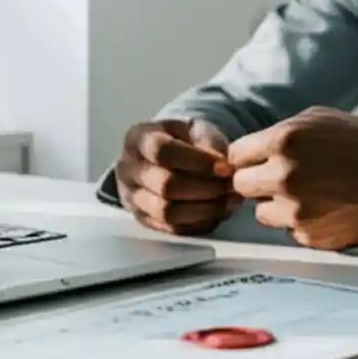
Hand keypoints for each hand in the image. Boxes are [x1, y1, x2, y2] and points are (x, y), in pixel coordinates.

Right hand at [116, 119, 239, 235]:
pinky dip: (198, 223)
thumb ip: (208, 141)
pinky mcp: (143, 220)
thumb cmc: (182, 140)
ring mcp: (132, 197)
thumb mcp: (195, 129)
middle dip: (205, 188)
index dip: (196, 161)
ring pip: (167, 212)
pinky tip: (216, 212)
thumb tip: (222, 165)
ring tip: (226, 200)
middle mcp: (127, 169)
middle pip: (165, 186)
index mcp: (138, 138)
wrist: (165, 157)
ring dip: (204, 209)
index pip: (161, 150)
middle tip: (229, 186)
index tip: (224, 167)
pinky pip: (172, 229)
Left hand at [228, 107, 357, 249]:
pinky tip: (330, 208)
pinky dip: (303, 223)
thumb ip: (279, 135)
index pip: (235, 156)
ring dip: (278, 205)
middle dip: (256, 182)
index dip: (246, 159)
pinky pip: (290, 232)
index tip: (256, 162)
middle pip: (241, 187)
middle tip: (280, 179)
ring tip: (312, 193)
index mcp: (284, 141)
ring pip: (263, 213)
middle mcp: (285, 176)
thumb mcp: (319, 119)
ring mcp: (298, 211)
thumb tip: (251, 152)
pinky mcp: (313, 238)